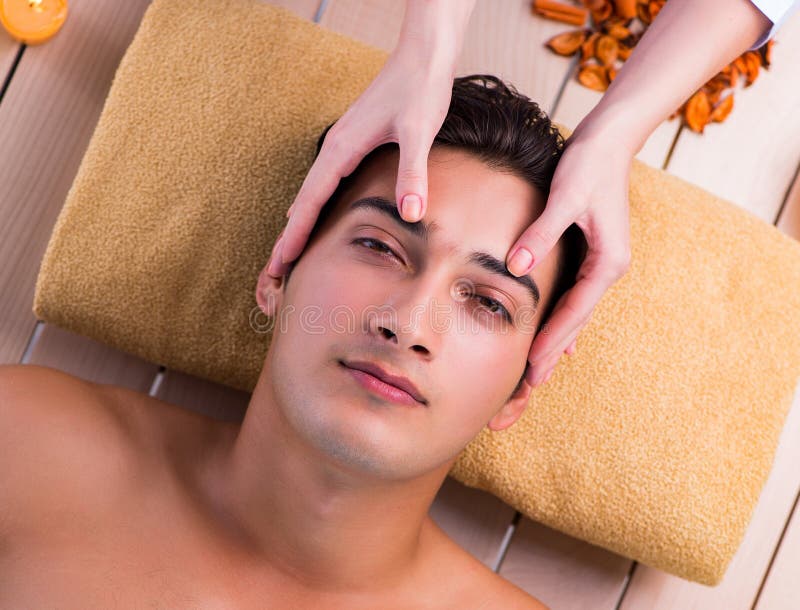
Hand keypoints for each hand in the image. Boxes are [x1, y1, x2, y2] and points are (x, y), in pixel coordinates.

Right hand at [267, 45, 455, 277]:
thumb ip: (412, 173)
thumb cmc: (420, 88)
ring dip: (300, 220)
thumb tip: (410, 214)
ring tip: (290, 249)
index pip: (312, 200)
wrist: (423, 53)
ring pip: (312, 189)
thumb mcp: (419, 131)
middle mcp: (336, 146)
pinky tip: (316, 212)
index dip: (297, 234)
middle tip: (277, 268)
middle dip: (290, 235)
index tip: (283, 261)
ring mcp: (342, 142)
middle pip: (304, 199)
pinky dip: (315, 201)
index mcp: (343, 147)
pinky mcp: (353, 139)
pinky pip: (325, 178)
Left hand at [506, 127, 633, 386]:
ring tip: (541, 369)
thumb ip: (541, 234)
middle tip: (532, 383)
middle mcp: (610, 267)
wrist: (610, 139)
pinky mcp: (593, 253)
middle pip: (578, 318)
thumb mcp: (565, 198)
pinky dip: (565, 318)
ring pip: (577, 310)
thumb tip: (516, 266)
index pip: (575, 310)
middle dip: (555, 350)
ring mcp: (603, 262)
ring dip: (559, 339)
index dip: (553, 338)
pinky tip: (560, 338)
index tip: (533, 365)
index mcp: (608, 261)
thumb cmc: (590, 164)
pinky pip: (577, 295)